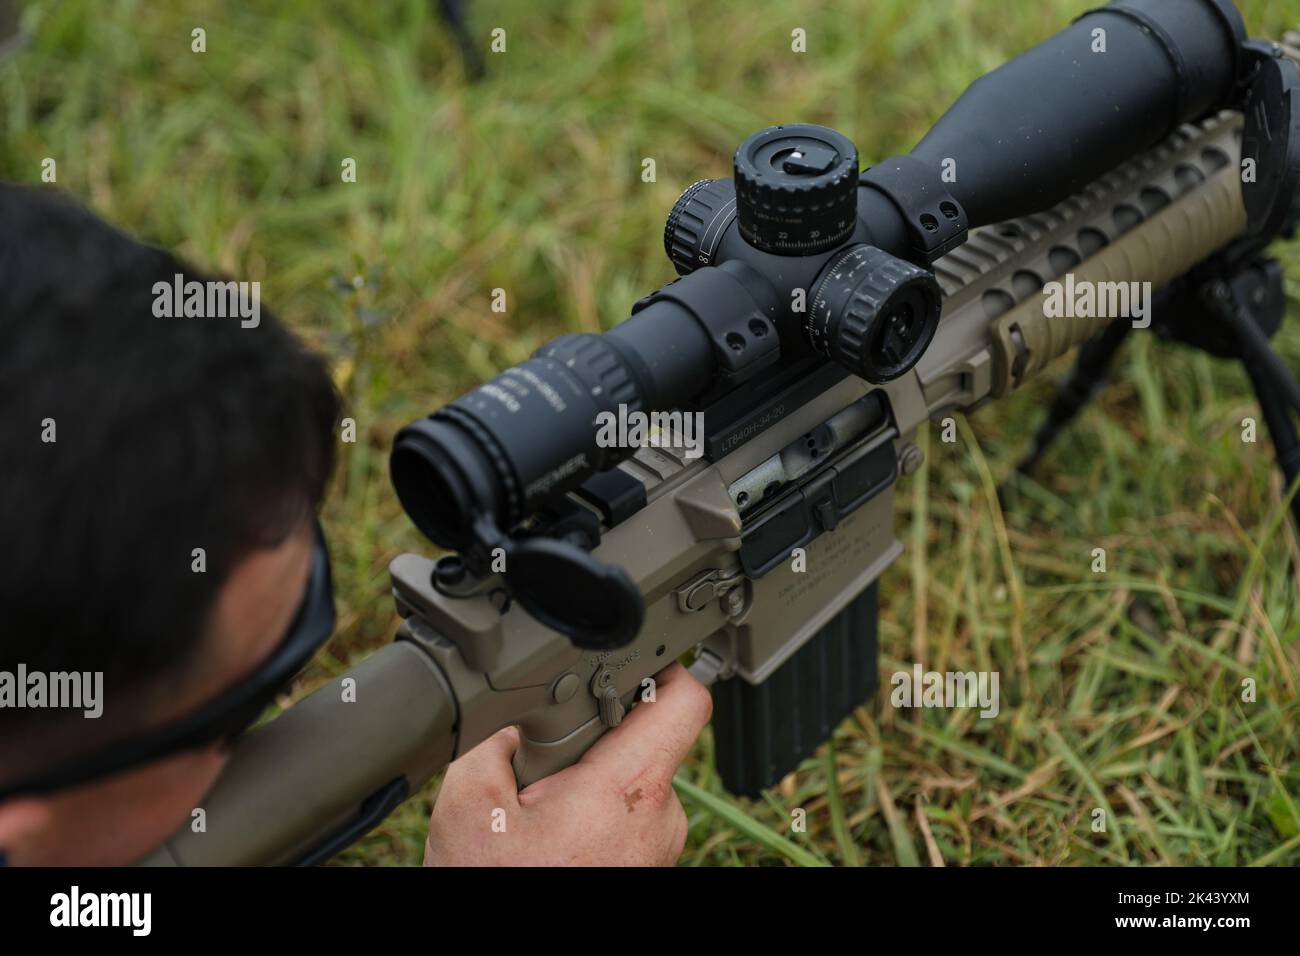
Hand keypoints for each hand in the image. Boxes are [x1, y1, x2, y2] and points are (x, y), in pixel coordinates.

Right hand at [424, 662, 711, 865]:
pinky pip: (629, 817)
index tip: (637, 656)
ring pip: (634, 779)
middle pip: (650, 737)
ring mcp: (658, 849)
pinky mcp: (646, 869)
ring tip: (540, 801)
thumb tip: (508, 718)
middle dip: (599, 731)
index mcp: (628, 787)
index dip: (667, 665)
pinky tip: (549, 832)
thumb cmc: (498, 893)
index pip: (688, 699)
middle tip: (546, 750)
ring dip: (591, 776)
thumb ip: (491, 742)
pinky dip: (593, 811)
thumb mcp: (469, 807)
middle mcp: (659, 818)